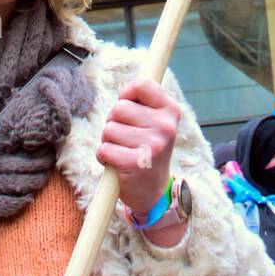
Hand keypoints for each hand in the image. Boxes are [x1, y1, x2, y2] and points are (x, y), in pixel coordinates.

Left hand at [96, 77, 178, 215]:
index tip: (130, 109)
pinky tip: (118, 164)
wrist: (153, 190)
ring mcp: (153, 146)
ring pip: (108, 129)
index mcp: (171, 111)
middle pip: (119, 108)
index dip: (127, 95)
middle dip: (114, 123)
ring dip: (109, 141)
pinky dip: (104, 157)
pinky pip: (103, 149)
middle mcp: (165, 127)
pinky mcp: (136, 163)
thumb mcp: (154, 122)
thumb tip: (126, 88)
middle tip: (126, 138)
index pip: (141, 84)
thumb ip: (141, 101)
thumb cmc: (146, 149)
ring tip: (124, 151)